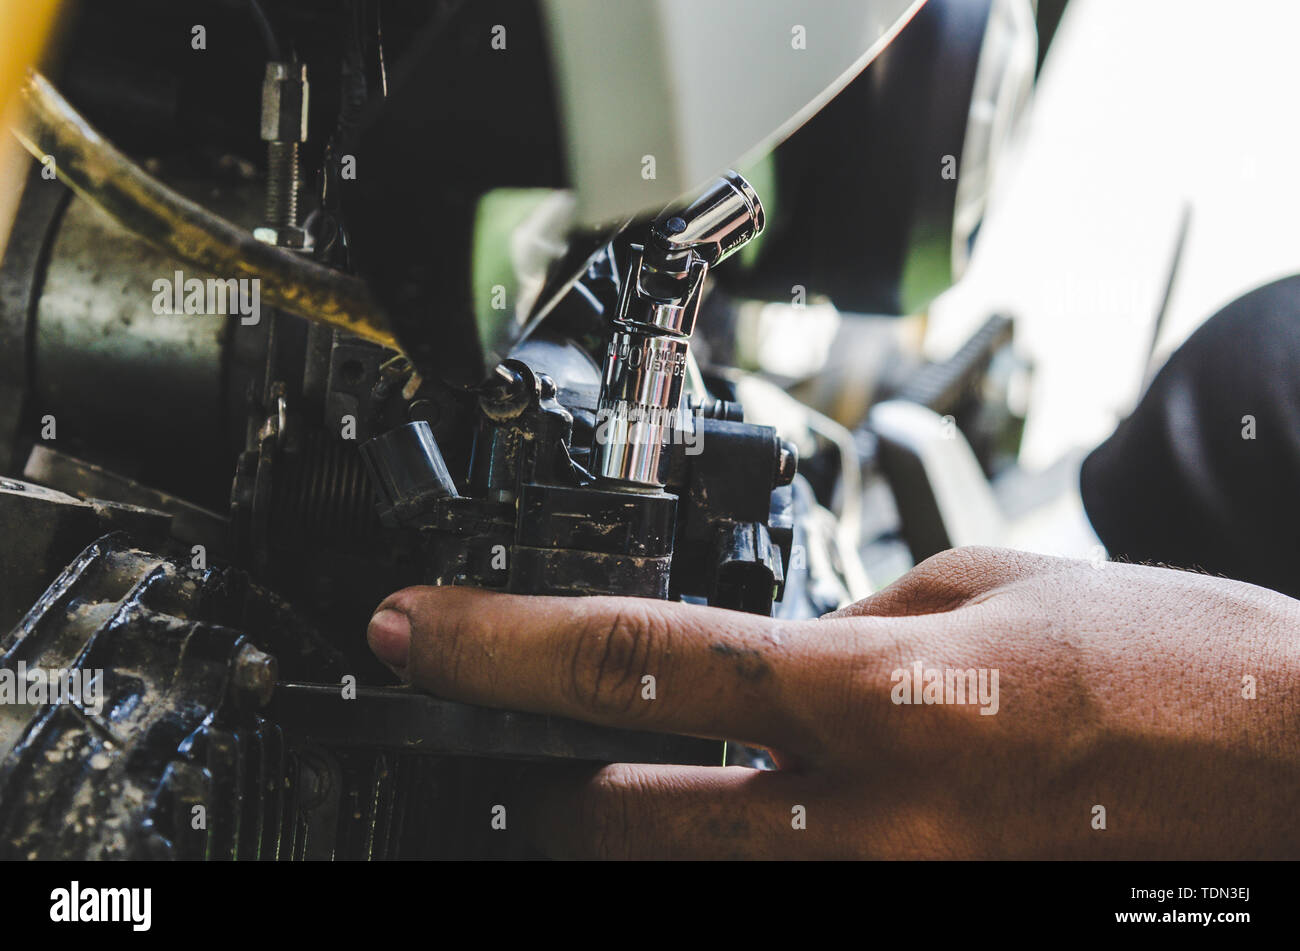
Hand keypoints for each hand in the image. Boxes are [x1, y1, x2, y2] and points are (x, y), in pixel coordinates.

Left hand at [366, 547, 1299, 858]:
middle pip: (614, 818)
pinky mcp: (921, 927)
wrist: (1299, 780)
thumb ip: (853, 619)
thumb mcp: (991, 590)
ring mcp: (891, 900)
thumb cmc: (1172, 669)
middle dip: (527, 779)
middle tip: (489, 731)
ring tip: (595, 781)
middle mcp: (869, 821)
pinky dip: (729, 859)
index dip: (497, 648)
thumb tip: (765, 652)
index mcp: (881, 695)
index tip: (416, 632)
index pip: (632, 663)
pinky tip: (738, 814)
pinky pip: (782, 901)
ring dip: (614, 833)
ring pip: (679, 884)